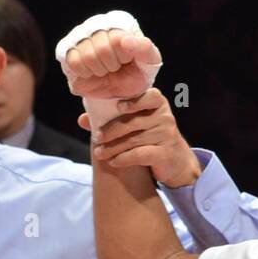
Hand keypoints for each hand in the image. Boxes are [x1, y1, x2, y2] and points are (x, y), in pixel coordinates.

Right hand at [57, 12, 163, 133]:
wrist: (121, 90)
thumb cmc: (137, 71)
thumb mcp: (150, 61)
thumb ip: (145, 48)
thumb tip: (126, 40)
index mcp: (117, 23)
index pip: (116, 39)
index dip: (123, 56)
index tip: (127, 59)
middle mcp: (97, 25)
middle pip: (101, 48)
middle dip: (111, 65)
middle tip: (115, 67)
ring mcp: (80, 37)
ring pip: (87, 56)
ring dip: (99, 70)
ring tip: (104, 70)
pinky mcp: (68, 51)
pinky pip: (74, 63)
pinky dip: (85, 73)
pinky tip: (92, 73)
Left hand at [81, 88, 201, 187]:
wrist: (175, 160)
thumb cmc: (150, 137)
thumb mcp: (137, 124)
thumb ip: (112, 119)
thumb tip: (82, 120)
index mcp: (157, 104)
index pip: (149, 97)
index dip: (134, 102)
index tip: (118, 107)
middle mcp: (165, 117)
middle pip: (134, 122)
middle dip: (112, 130)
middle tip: (96, 138)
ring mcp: (167, 135)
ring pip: (135, 140)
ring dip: (113, 147)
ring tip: (99, 153)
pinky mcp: (165, 153)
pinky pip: (141, 154)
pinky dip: (125, 158)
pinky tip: (113, 162)